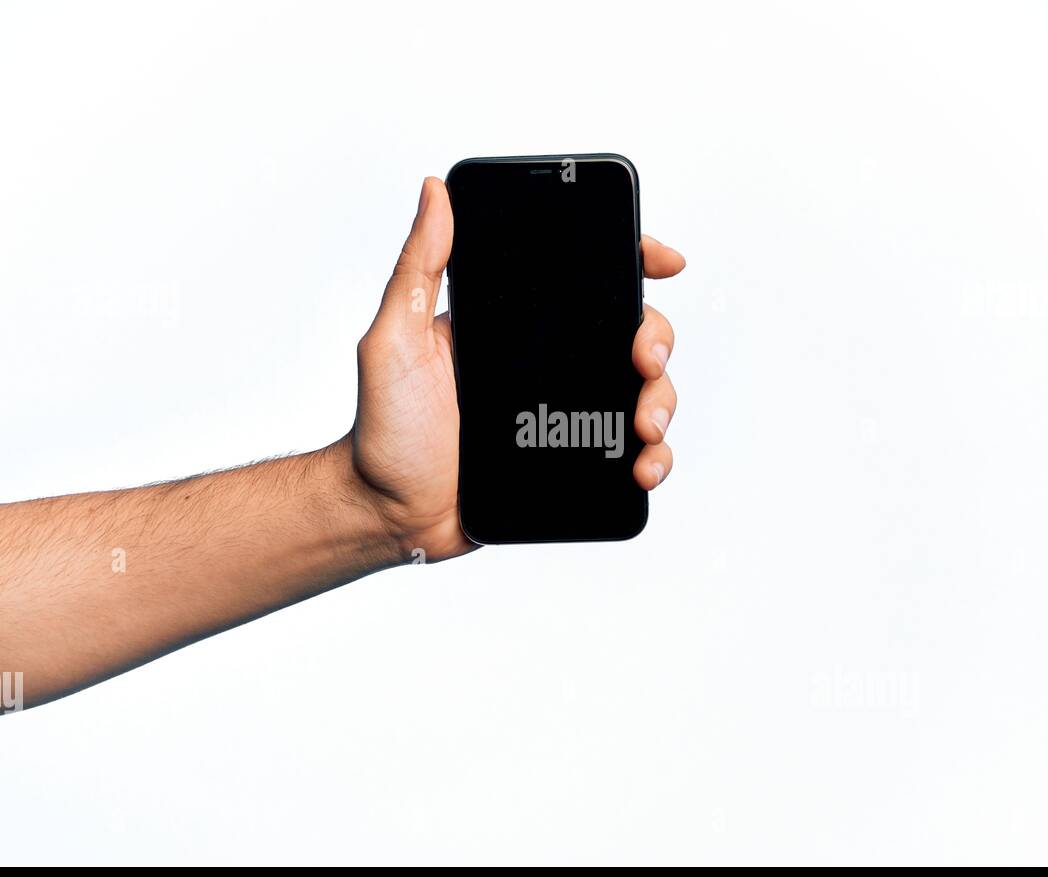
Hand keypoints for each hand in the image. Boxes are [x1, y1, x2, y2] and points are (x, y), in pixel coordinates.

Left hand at [347, 176, 685, 561]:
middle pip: (629, 332)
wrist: (391, 514)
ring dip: (662, 401)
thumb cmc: (384, 429)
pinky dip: (654, 457)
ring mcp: (563, 413)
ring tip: (645, 425)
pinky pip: (630, 454)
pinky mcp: (570, 462)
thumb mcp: (393, 338)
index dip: (632, 260)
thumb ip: (417, 267)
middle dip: (656, 339)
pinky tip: (643, 467)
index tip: (663, 260)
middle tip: (643, 359)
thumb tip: (434, 190)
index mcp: (512, 325)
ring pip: (643, 391)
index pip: (582, 279)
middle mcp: (546, 363)